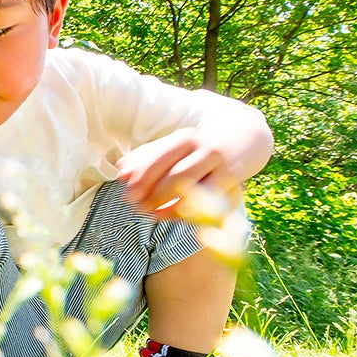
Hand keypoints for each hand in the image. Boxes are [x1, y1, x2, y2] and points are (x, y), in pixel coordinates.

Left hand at [117, 128, 240, 222]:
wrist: (235, 144)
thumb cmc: (190, 150)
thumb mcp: (168, 149)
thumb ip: (143, 159)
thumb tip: (121, 171)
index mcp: (186, 139)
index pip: (161, 157)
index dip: (143, 177)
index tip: (127, 193)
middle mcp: (207, 152)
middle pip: (178, 176)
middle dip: (154, 194)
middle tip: (137, 207)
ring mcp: (223, 171)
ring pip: (195, 192)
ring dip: (168, 207)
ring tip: (150, 214)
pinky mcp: (232, 189)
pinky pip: (206, 207)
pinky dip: (185, 214)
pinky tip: (168, 216)